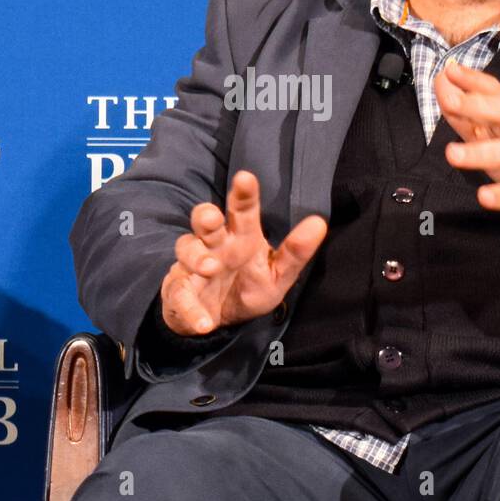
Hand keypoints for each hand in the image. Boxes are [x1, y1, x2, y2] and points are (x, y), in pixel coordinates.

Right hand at [159, 170, 327, 335]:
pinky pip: (180, 296)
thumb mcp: (278, 274)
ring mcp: (193, 265)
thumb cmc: (249, 287)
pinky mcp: (179, 291)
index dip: (243, 194)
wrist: (219, 320)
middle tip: (211, 218)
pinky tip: (204, 323)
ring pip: (187, 249)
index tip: (246, 177)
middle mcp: (215, 245)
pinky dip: (190, 310)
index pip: (242, 210)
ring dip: (196, 257)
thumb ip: (296, 252)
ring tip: (210, 267)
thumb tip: (319, 223)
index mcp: (241, 237)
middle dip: (206, 216)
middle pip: (206, 221)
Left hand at [434, 62, 499, 228]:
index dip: (473, 80)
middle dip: (476, 106)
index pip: (495, 93)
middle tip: (450, 102)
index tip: (449, 69)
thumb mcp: (493, 135)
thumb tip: (441, 84)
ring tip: (452, 154)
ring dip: (480, 153)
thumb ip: (464, 114)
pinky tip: (484, 196)